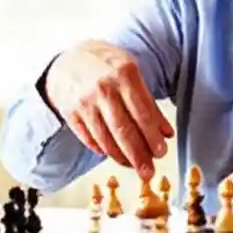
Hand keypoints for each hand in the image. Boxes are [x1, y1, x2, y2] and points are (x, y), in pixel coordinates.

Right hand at [44, 40, 172, 179]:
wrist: (67, 61)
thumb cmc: (105, 66)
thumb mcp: (130, 72)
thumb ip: (148, 101)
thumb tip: (165, 133)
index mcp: (124, 73)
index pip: (143, 113)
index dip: (153, 136)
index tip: (161, 151)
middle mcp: (103, 88)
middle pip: (124, 131)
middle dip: (139, 156)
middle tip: (149, 171)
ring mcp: (85, 102)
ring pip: (106, 140)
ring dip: (123, 158)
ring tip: (134, 166)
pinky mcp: (70, 114)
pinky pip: (90, 140)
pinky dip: (103, 150)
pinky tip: (113, 154)